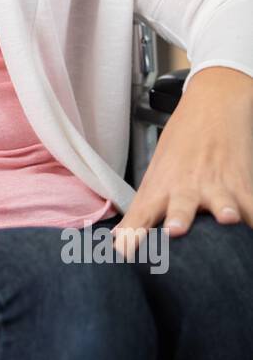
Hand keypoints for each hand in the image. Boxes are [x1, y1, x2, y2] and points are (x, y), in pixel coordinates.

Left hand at [113, 67, 252, 259]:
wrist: (212, 105)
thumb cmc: (181, 145)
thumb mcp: (155, 175)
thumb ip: (142, 211)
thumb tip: (119, 240)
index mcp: (160, 189)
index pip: (141, 216)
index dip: (132, 235)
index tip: (125, 253)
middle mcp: (186, 188)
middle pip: (181, 207)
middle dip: (179, 219)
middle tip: (175, 230)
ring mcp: (216, 186)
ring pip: (222, 202)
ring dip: (225, 210)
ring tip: (228, 218)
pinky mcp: (242, 183)